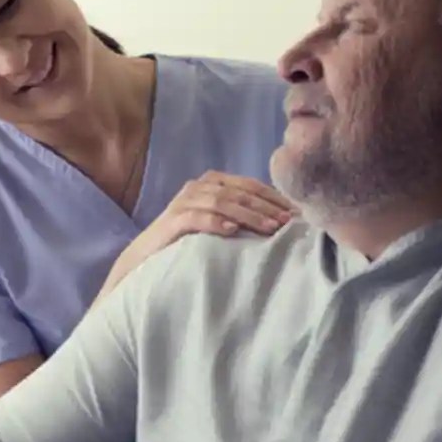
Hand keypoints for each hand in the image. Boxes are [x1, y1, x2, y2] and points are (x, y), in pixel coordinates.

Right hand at [96, 172, 294, 300]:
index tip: (296, 213)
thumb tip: (283, 221)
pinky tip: (232, 231)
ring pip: (221, 202)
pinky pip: (195, 217)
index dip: (274, 197)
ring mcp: (182, 202)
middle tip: (287, 223)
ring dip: (248, 215)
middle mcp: (197, 187)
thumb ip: (241, 215)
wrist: (145, 258)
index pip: (249, 184)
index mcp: (212, 183)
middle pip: (238, 192)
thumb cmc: (188, 243)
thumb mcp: (218, 223)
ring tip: (269, 228)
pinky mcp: (171, 221)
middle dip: (266, 207)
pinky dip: (215, 222)